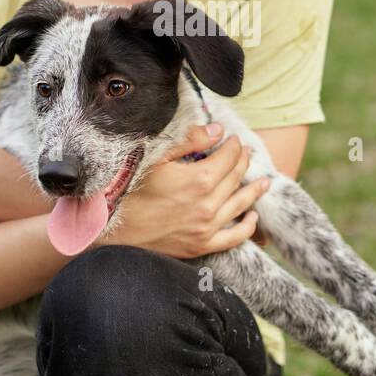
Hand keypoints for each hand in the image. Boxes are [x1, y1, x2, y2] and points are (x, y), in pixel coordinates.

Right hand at [107, 123, 272, 258]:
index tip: (232, 138)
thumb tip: (217, 130)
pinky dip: (248, 227)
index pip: (228, 157)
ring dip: (254, 190)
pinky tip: (252, 217)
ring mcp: (206, 228)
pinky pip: (234, 237)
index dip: (233, 145)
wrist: (111, 228)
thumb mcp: (155, 156)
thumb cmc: (129, 189)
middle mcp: (208, 205)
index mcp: (199, 180)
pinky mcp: (201, 245)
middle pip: (236, 177)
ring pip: (241, 204)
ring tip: (264, 180)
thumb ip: (189, 141)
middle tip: (246, 152)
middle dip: (243, 161)